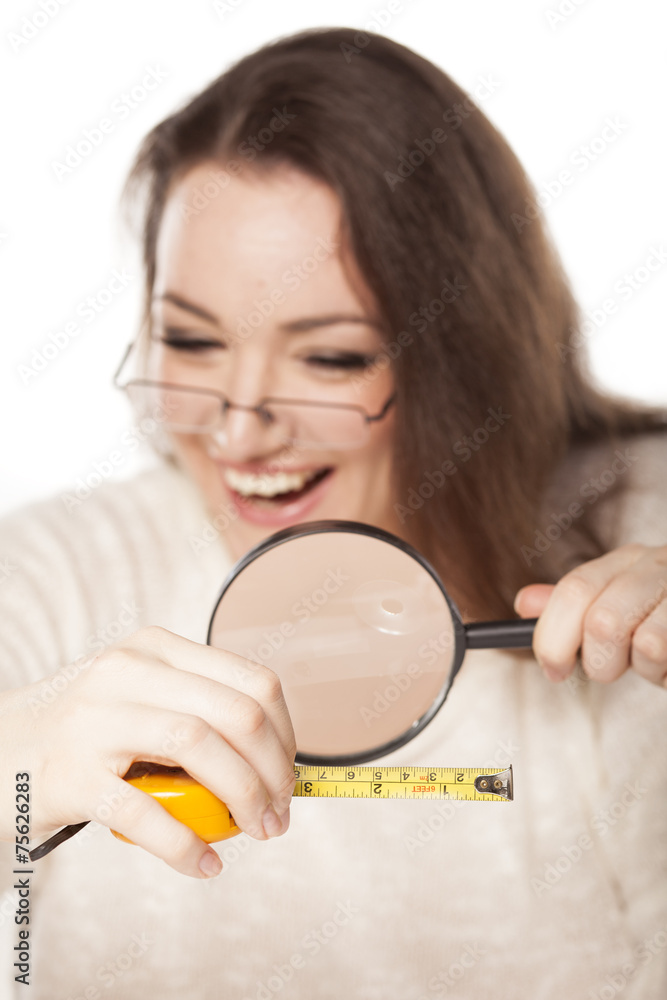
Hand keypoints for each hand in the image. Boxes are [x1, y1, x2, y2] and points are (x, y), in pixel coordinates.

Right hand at [0, 626, 295, 877]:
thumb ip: (198, 709)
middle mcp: (128, 672)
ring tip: (256, 831)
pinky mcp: (70, 775)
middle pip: (237, 713)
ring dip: (244, 798)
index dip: (287, 734)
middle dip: (275, 771)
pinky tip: (204, 863)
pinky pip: (143, 812)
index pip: (253, 681)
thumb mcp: (141, 695)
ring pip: (200, 746)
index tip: (289, 774)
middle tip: (279, 814)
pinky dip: (184, 843)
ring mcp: (96, 720)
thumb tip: (277, 759)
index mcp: (156, 649)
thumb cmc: (88, 730)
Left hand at [514, 543, 666, 686]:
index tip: (553, 670)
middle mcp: (660, 565)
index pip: (575, 590)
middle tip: (615, 670)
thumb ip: (574, 607)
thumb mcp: (619, 607)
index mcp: (628, 560)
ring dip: (648, 671)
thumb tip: (524, 603)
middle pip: (603, 623)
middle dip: (601, 663)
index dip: (553, 636)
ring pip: (647, 647)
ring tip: (660, 662)